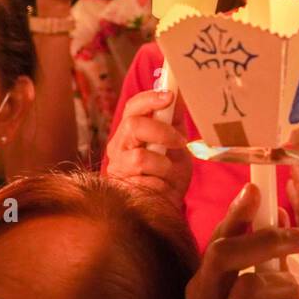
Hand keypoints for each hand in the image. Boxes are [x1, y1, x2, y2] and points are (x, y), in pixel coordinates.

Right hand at [103, 89, 192, 205]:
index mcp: (130, 132)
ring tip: (168, 173)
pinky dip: (162, 185)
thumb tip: (179, 94)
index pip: (133, 107)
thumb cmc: (169, 172)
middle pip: (133, 126)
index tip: (169, 96)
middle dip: (161, 131)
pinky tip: (163, 188)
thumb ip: (174, 121)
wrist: (167, 204)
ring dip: (164, 166)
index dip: (150, 98)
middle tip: (180, 142)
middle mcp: (118, 148)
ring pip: (140, 158)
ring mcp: (118, 169)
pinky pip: (147, 183)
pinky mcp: (122, 190)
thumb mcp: (176, 143)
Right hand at [185, 183, 298, 298]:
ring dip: (289, 287)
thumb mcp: (273, 282)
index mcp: (203, 289)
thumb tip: (277, 210)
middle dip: (267, 240)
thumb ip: (269, 251)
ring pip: (256, 286)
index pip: (215, 243)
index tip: (256, 189)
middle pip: (224, 256)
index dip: (235, 214)